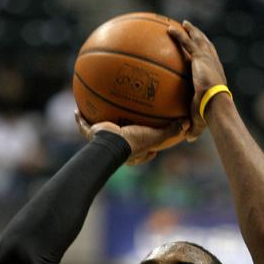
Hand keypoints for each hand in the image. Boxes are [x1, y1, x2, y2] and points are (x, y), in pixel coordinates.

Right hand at [75, 111, 189, 165]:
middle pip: (120, 142)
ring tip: (98, 115)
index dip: (149, 153)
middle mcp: (118, 148)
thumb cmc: (134, 143)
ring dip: (98, 127)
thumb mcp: (155, 136)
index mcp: (133, 153)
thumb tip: (187, 123)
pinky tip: (76, 108)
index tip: (155, 150)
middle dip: (123, 137)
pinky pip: (83, 125)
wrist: (112, 144)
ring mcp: (103, 142)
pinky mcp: (92, 135)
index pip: (144, 155)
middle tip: (128, 129)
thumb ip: (171, 130)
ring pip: (100, 134)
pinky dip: (79, 118)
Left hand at [168, 21, 227, 138]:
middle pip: (207, 48)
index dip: (207, 58)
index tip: (200, 55)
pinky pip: (187, 42)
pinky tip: (170, 29)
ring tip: (184, 24)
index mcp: (214, 77)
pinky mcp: (200, 57)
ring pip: (199, 41)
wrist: (214, 104)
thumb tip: (188, 140)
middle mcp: (213, 65)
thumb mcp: (199, 121)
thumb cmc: (209, 114)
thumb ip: (193, 128)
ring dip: (192, 31)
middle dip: (200, 39)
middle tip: (193, 32)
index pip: (210, 65)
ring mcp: (207, 60)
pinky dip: (179, 35)